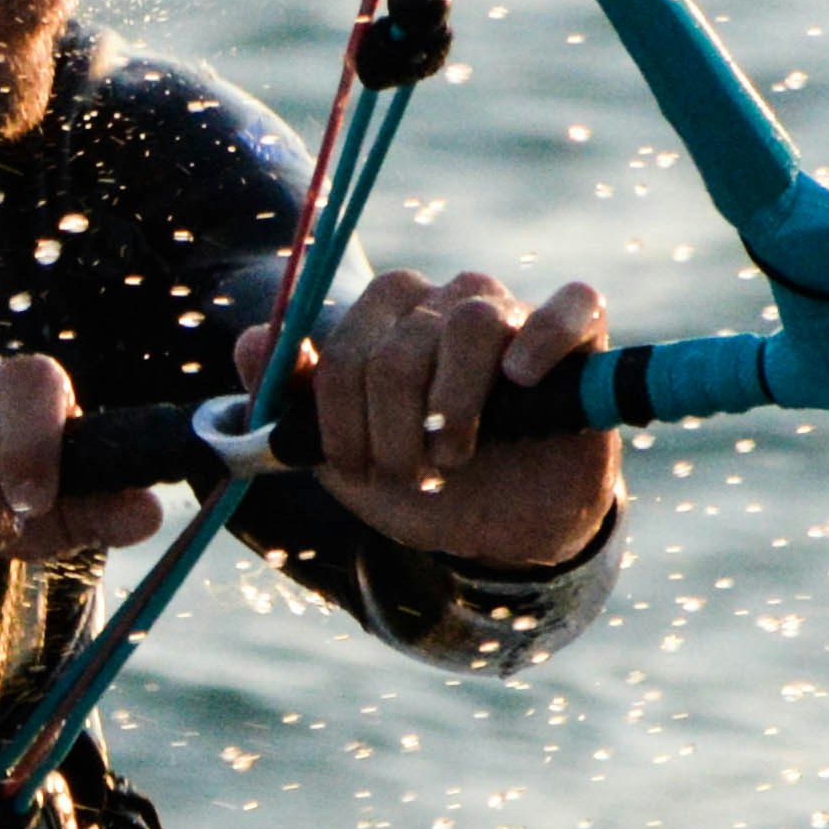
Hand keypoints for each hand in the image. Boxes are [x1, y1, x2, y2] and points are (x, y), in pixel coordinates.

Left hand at [240, 265, 621, 569]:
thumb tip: (249, 342)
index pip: (346, 352)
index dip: (345, 424)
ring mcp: (511, 309)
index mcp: (386, 317)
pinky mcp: (578, 331)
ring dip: (454, 410)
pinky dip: (543, 339)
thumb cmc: (423, 481)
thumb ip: (292, 400)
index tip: (362, 469)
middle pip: (400, 349)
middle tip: (414, 473)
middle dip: (396, 432)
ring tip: (455, 455)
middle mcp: (445, 300)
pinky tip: (521, 380)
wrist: (502, 528)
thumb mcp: (343, 455)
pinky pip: (570, 306)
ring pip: (470, 326)